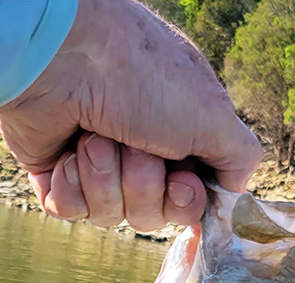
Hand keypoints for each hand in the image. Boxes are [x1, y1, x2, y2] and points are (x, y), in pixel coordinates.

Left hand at [0, 0, 260, 229]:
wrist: (62, 54)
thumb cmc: (142, 76)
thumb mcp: (214, 115)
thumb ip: (239, 159)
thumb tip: (232, 195)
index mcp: (178, 136)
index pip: (189, 202)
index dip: (184, 201)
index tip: (179, 179)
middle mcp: (139, 151)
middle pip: (151, 216)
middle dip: (142, 185)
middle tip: (132, 143)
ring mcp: (94, 164)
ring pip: (110, 216)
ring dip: (105, 179)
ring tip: (94, 137)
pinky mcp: (55, 173)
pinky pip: (71, 211)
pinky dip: (71, 186)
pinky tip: (67, 153)